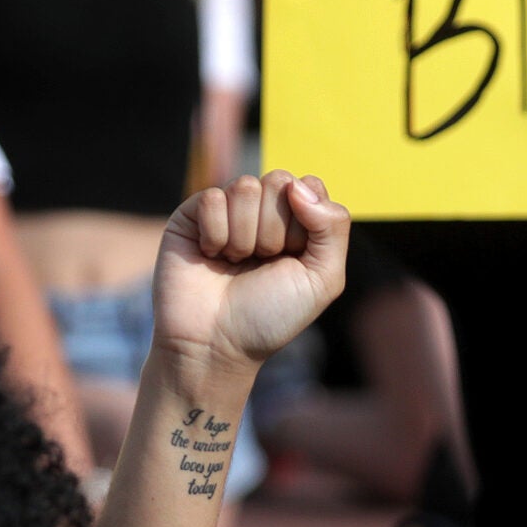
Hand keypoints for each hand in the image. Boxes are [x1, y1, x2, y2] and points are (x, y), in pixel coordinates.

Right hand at [151, 170, 349, 382]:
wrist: (215, 344)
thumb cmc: (270, 317)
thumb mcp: (322, 279)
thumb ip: (333, 227)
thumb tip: (298, 185)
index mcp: (297, 222)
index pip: (310, 186)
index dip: (304, 222)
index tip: (292, 257)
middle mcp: (262, 211)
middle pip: (279, 181)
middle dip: (274, 231)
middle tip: (261, 263)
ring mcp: (227, 210)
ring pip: (246, 187)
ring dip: (244, 237)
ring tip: (234, 264)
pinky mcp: (193, 214)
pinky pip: (212, 198)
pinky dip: (215, 235)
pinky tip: (211, 257)